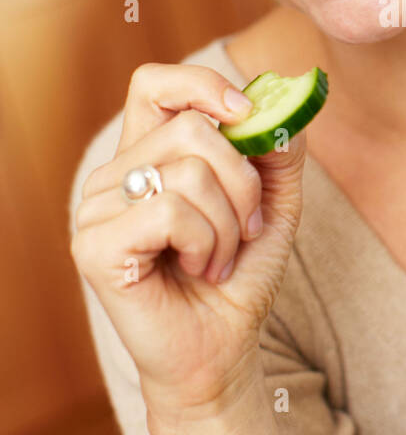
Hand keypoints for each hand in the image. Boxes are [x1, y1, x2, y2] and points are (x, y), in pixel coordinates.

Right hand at [70, 63, 306, 423]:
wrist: (222, 350)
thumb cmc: (240, 276)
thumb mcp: (275, 204)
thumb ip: (279, 150)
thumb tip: (280, 104)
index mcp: (146, 155)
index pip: (154, 83)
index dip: (203, 85)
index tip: (247, 115)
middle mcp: (114, 176)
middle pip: (191, 127)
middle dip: (243, 180)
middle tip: (246, 227)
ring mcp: (96, 210)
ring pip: (186, 171)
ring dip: (228, 222)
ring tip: (218, 257)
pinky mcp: (95, 246)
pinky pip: (169, 211)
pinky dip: (204, 242)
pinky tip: (195, 269)